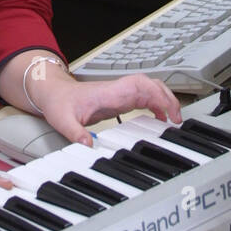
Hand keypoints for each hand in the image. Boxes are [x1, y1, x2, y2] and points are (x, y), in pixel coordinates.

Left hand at [27, 71, 181, 146]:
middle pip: (151, 84)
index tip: (169, 113)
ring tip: (174, 119)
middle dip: (168, 98)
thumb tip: (89, 146)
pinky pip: (144, 97)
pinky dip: (156, 105)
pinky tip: (159, 118)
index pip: (140, 87)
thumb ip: (75, 133)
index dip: (158, 97)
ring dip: (165, 100)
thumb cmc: (59, 102)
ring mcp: (119, 93)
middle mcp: (117, 90)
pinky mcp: (119, 98)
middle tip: (177, 119)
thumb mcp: (63, 120)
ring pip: (150, 88)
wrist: (53, 92)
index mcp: (108, 93)